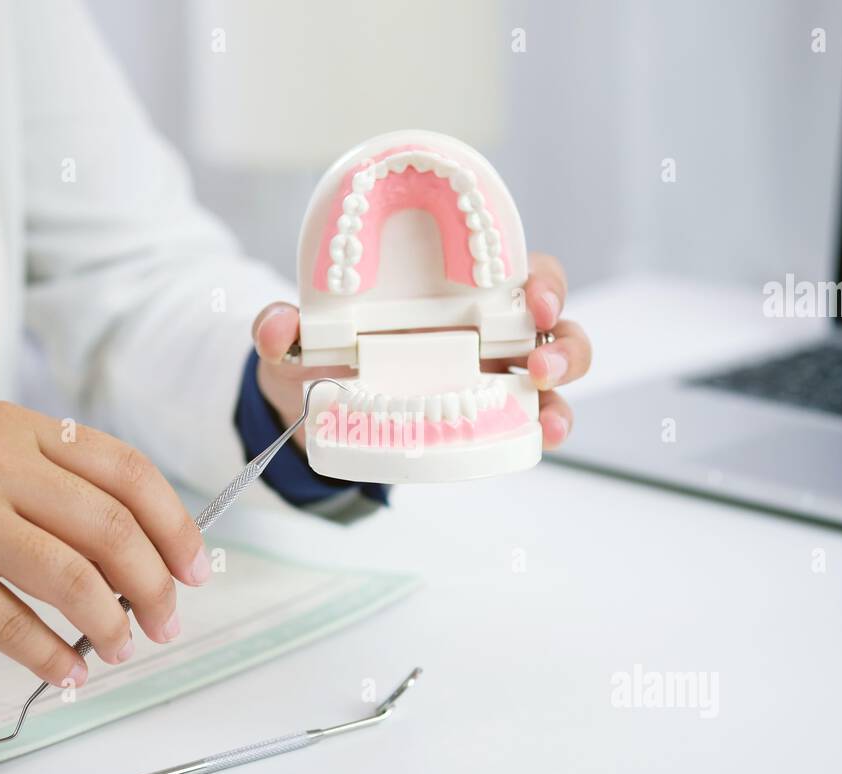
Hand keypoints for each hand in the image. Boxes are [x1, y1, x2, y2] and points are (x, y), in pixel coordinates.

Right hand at [0, 403, 209, 686]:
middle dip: (154, 584)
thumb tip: (134, 548)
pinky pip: (6, 621)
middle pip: (110, 526)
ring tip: (124, 648)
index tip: (195, 567)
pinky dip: (47, 655)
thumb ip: (48, 481)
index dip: (174, 523)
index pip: (127, 470)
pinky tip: (65, 672)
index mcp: (18, 426)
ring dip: (111, 622)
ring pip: (69, 575)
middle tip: (168, 621)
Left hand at [251, 252, 590, 448]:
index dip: (539, 277)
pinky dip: (548, 427)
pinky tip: (543, 437)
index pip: (514, 267)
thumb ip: (285, 328)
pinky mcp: (493, 416)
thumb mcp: (303, 341)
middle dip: (564, 339)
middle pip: (554, 321)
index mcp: (455, 290)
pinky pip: (536, 418)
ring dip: (564, 390)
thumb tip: (277, 328)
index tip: (531, 294)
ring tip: (548, 413)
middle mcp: (488, 326)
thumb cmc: (327, 356)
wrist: (320, 414)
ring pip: (556, 369)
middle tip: (540, 362)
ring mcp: (496, 373)